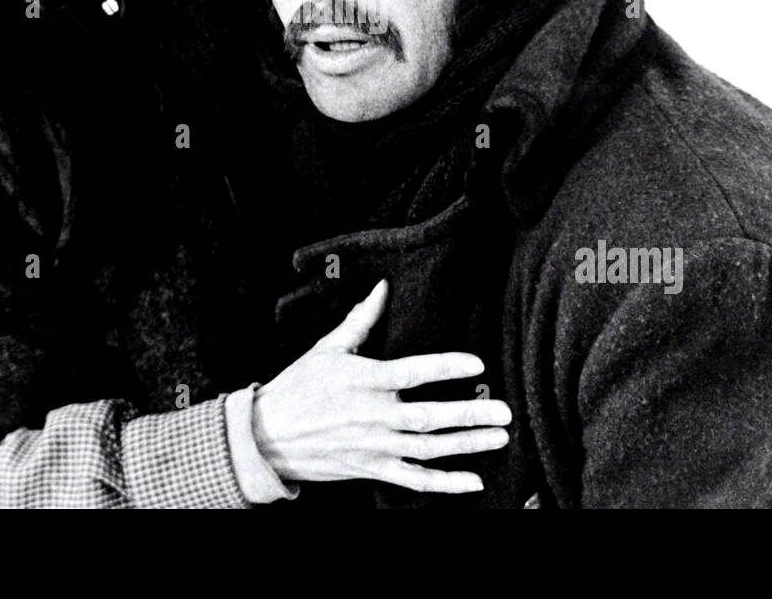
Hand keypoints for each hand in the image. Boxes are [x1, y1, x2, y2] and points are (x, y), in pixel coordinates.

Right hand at [252, 279, 512, 493]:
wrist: (267, 436)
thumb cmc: (298, 387)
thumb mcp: (327, 348)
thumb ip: (361, 320)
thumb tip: (383, 288)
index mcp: (364, 380)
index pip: (413, 372)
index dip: (446, 368)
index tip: (478, 365)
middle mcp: (373, 416)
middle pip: (429, 417)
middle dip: (470, 415)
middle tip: (505, 412)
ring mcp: (374, 447)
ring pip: (429, 450)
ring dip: (467, 446)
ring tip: (499, 439)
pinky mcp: (371, 469)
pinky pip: (413, 481)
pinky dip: (444, 484)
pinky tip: (473, 482)